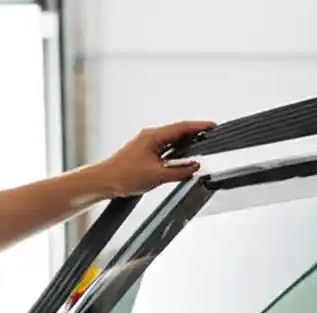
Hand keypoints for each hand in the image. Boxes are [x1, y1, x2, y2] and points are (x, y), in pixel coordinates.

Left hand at [92, 120, 216, 197]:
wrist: (103, 181)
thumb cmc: (123, 176)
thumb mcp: (157, 176)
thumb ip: (179, 171)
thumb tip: (195, 167)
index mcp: (153, 136)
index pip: (182, 127)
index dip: (200, 126)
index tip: (213, 126)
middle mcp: (150, 136)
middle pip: (178, 131)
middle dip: (195, 133)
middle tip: (211, 136)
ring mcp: (146, 143)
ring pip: (171, 140)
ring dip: (186, 142)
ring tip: (201, 146)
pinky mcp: (143, 152)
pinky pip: (165, 147)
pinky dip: (176, 151)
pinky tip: (181, 158)